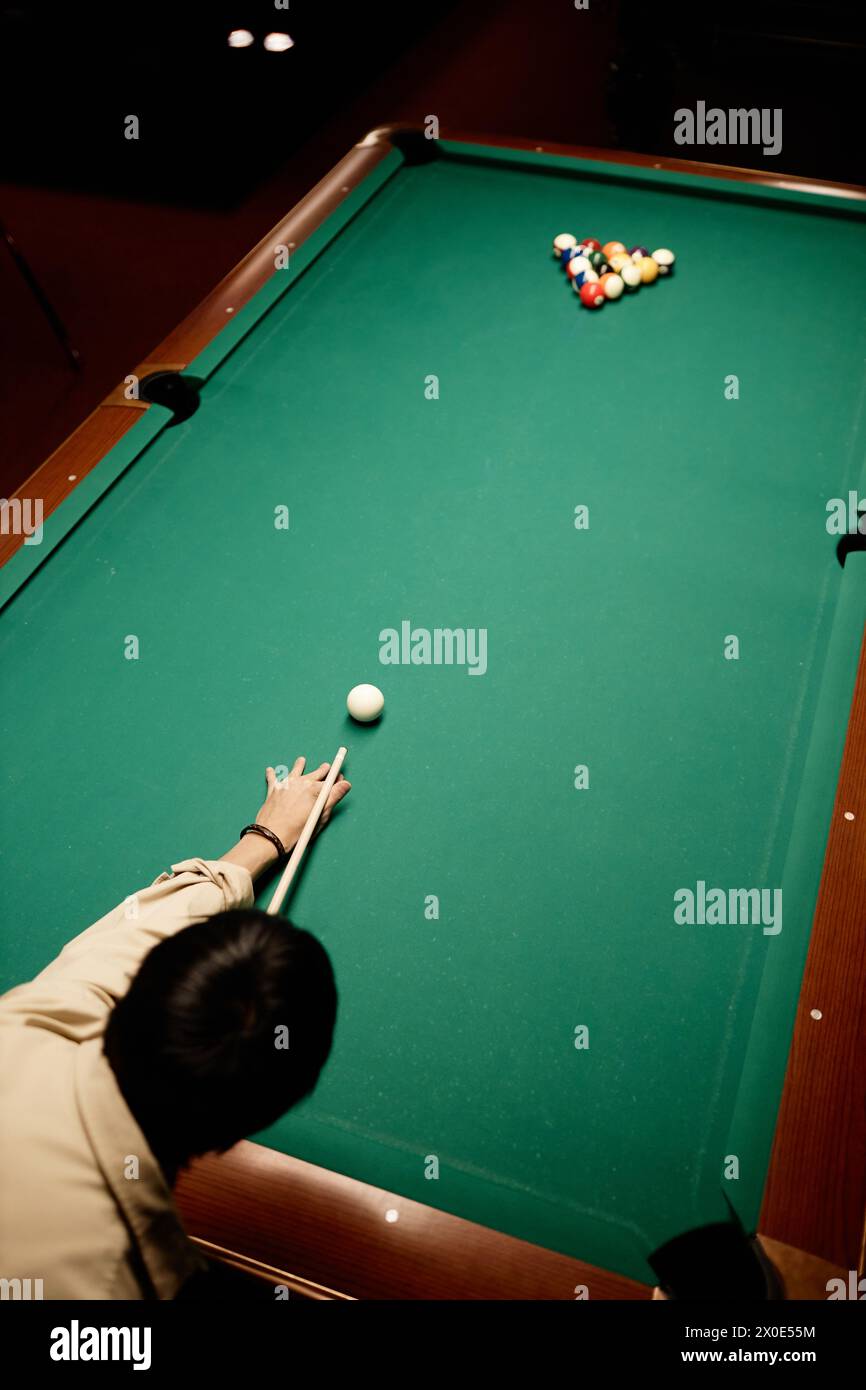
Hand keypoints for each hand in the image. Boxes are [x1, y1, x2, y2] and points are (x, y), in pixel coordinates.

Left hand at [220, 757, 350, 880]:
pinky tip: (271, 770)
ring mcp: (286, 784)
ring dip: (299, 765)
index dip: (336, 779)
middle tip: (326, 767)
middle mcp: (301, 783)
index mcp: (315, 789)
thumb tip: (345, 784)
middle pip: (316, 773)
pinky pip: (273, 778)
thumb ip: (334, 797)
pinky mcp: (274, 790)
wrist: (272, 835)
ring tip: (301, 760)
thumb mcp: (321, 815)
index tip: (339, 778)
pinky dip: (272, 774)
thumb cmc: (298, 830)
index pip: (330, 780)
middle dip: (323, 770)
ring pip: (295, 770)